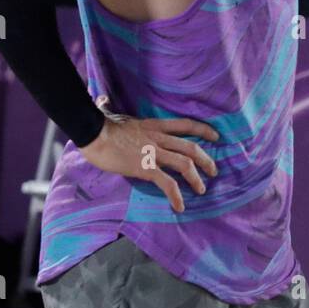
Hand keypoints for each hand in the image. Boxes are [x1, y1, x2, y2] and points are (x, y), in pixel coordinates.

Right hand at [80, 98, 219, 212]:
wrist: (92, 131)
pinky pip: (167, 183)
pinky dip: (176, 195)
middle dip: (206, 159)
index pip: (184, 124)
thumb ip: (110, 108)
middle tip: (214, 170)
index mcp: (153, 126)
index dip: (202, 130)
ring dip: (196, 178)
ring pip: (184, 164)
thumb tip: (101, 101)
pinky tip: (180, 206)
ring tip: (202, 189)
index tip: (216, 136)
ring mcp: (153, 153)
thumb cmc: (98, 124)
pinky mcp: (145, 168)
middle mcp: (158, 139)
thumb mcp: (111, 113)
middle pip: (190, 147)